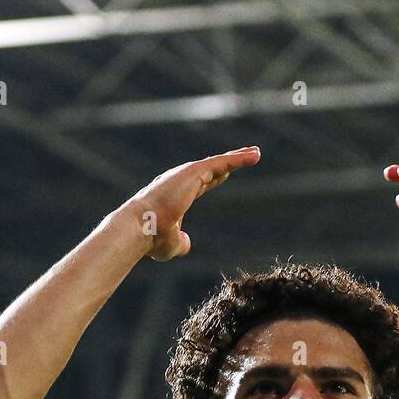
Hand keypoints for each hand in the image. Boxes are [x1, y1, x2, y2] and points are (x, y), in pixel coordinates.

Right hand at [126, 147, 260, 259]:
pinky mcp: (193, 171)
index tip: (225, 174)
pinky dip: (238, 158)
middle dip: (229, 162)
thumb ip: (181, 242)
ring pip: (218, 163)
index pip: (199, 184)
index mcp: (176, 195)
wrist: (142, 228)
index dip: (214, 178)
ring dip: (238, 157)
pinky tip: (254, 156)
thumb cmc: (152, 239)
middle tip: (246, 156)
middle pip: (211, 168)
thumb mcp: (171, 245)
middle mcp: (180, 181)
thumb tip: (187, 243)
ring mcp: (186, 174)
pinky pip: (222, 162)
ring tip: (256, 153)